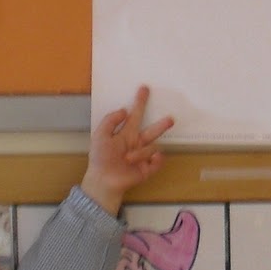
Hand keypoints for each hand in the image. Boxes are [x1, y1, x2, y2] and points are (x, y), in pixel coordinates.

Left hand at [80, 86, 172, 214]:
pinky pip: (157, 161)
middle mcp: (136, 143)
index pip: (135, 115)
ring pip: (152, 147)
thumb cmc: (100, 158)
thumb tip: (124, 110)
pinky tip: (150, 160)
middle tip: (170, 119)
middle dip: (161, 125)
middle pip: (152, 131)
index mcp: (125, 133)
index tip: (144, 89)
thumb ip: (111, 120)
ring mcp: (143, 155)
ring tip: (128, 158)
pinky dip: (156, 160)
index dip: (139, 102)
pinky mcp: (147, 168)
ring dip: (141, 152)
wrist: (102, 180)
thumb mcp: (100, 135)